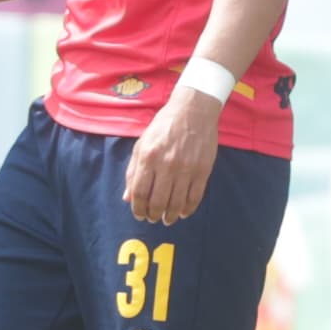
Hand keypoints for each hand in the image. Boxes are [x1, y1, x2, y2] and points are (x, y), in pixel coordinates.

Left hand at [126, 85, 223, 225]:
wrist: (193, 111)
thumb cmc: (164, 126)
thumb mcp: (142, 144)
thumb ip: (133, 171)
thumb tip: (127, 197)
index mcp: (148, 157)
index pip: (139, 192)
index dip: (138, 208)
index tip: (139, 215)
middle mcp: (167, 164)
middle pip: (157, 201)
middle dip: (153, 215)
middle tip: (153, 218)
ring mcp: (186, 168)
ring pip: (176, 203)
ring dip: (170, 216)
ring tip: (167, 219)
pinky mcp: (203, 170)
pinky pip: (195, 197)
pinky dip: (188, 209)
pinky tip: (183, 212)